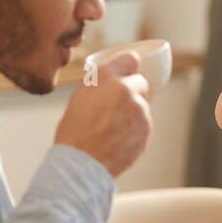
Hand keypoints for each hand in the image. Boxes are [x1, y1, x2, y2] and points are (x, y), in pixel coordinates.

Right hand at [55, 50, 152, 176]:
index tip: (129, 73)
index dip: (130, 68)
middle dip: (133, 92)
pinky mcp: (147, 128)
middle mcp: (125, 88)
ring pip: (142, 106)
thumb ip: (100, 85)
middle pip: (141, 83)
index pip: (131, 59)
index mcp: (105, 76)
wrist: (81, 163)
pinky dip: (136, 130)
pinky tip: (119, 140)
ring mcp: (139, 109)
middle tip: (116, 108)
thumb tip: (114, 81)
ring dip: (133, 113)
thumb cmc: (74, 132)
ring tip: (112, 130)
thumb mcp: (79, 97)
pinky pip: (144, 124)